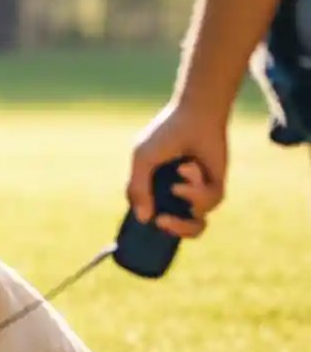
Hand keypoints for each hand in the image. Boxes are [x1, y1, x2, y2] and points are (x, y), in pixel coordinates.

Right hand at [126, 102, 228, 237]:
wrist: (195, 118)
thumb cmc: (164, 136)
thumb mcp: (142, 161)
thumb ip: (137, 189)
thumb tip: (143, 219)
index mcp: (153, 190)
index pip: (151, 220)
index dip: (149, 231)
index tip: (145, 233)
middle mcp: (174, 197)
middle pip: (177, 229)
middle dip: (174, 229)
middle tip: (162, 222)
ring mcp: (196, 195)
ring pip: (196, 219)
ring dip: (189, 194)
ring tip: (184, 170)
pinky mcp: (215, 189)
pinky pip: (209, 203)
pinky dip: (199, 187)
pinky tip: (192, 166)